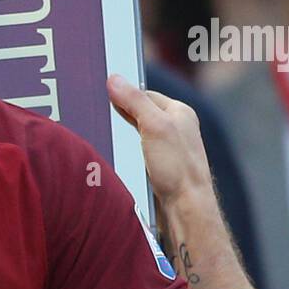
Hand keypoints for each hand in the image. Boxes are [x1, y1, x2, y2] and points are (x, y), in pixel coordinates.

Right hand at [106, 74, 212, 206]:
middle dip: (119, 118)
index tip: (102, 96)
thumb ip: (134, 101)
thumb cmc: (178, 168)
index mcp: (179, 112)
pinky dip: (124, 155)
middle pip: (137, 113)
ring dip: (121, 139)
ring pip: (134, 135)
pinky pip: (135, 153)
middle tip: (103, 121)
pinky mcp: (158, 167)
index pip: (144, 93)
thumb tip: (115, 79)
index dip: (123, 94)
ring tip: (111, 143)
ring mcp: (167, 149)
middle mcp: (174, 128)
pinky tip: (119, 160)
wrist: (185, 208)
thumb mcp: (155, 126)